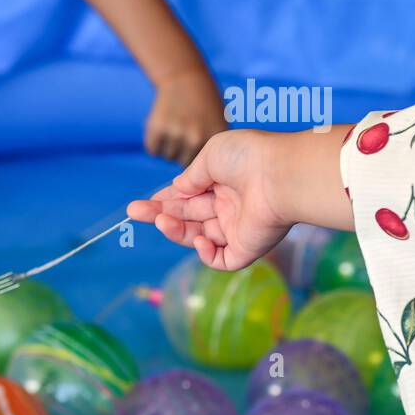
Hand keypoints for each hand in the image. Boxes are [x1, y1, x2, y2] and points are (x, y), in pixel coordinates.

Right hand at [127, 129, 292, 269]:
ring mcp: (238, 228)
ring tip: (161, 221)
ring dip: (176, 231)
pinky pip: (222, 259)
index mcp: (225, 181)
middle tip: (134, 213)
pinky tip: (199, 239)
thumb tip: (177, 189)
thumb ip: (191, 176)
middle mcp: (231, 205)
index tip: (143, 202)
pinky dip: (205, 253)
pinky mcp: (247, 248)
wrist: (280, 176)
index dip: (166, 200)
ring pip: (199, 237)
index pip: (189, 195)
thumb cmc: (248, 157)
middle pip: (189, 216)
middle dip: (161, 214)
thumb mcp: (211, 155)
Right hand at [145, 69, 228, 165]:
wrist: (185, 78)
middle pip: (184, 164)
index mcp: (215, 139)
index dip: (200, 156)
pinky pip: (153, 150)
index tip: (199, 141)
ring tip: (176, 126)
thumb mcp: (221, 124)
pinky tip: (164, 125)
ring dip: (169, 146)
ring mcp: (175, 133)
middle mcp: (196, 138)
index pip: (204, 166)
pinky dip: (155, 141)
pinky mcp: (156, 129)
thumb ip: (216, 151)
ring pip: (168, 158)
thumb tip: (205, 179)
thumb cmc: (205, 106)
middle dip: (183, 152)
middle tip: (185, 131)